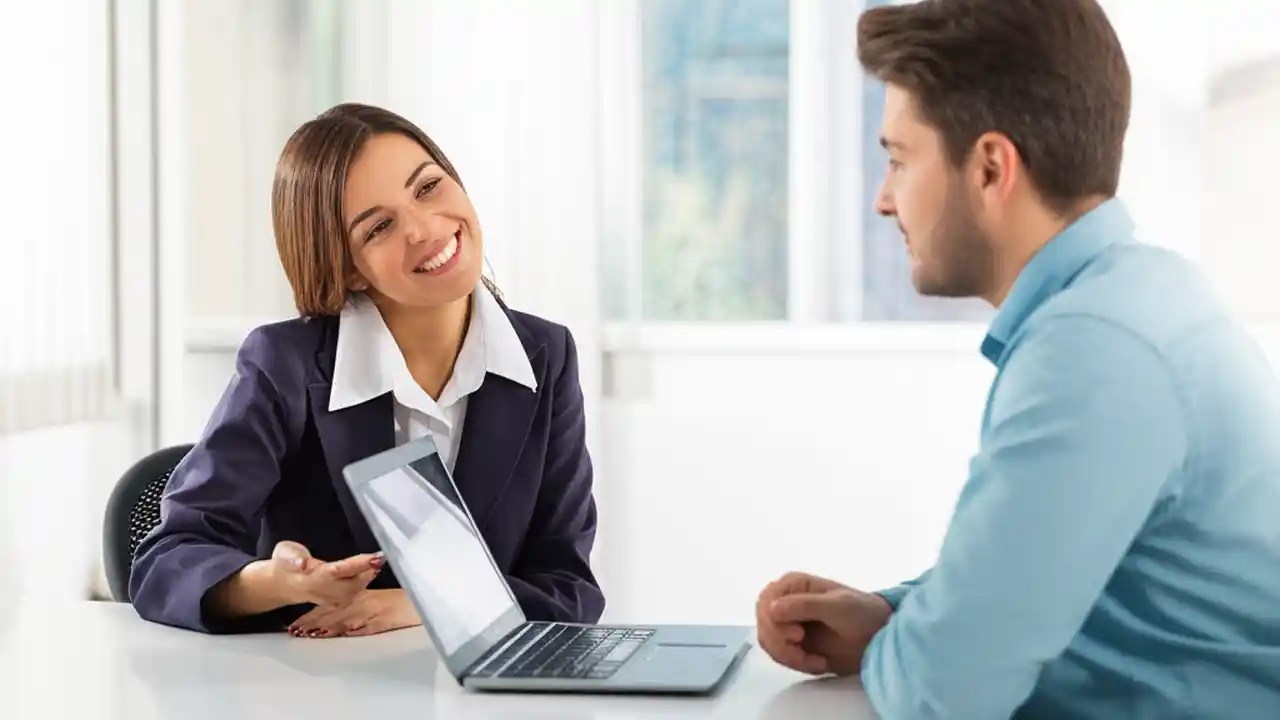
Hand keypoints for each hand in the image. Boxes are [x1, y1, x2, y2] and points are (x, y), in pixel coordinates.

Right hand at [268, 541, 384, 607]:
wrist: (282, 583)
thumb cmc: (284, 563)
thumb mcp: (284, 553)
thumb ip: (291, 556)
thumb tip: (301, 562)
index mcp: (310, 579)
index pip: (337, 571)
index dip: (357, 565)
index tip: (373, 558)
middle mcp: (321, 591)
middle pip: (350, 586)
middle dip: (367, 573)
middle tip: (380, 558)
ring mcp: (327, 598)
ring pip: (352, 592)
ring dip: (367, 579)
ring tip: (377, 563)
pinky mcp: (332, 601)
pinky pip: (351, 595)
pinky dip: (362, 584)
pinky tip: (370, 573)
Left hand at [288, 589, 419, 637]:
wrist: (424, 599)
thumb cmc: (405, 601)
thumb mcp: (381, 601)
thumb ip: (363, 609)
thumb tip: (345, 626)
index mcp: (362, 595)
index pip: (332, 605)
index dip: (313, 614)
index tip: (296, 623)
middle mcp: (363, 602)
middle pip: (332, 612)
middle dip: (311, 622)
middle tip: (293, 631)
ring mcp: (371, 610)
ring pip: (342, 618)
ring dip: (323, 626)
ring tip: (305, 635)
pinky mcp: (381, 619)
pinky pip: (360, 625)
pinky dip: (345, 629)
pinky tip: (334, 635)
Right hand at [756, 572, 891, 675]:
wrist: (879, 637)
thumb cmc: (862, 613)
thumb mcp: (836, 606)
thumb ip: (804, 606)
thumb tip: (771, 609)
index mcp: (793, 584)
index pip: (766, 603)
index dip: (773, 622)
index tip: (797, 636)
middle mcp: (785, 601)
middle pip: (764, 625)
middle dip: (781, 645)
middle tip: (804, 656)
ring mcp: (787, 623)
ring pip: (769, 643)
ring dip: (790, 657)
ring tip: (817, 661)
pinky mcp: (792, 644)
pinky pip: (780, 656)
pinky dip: (796, 664)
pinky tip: (819, 663)